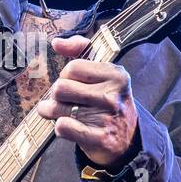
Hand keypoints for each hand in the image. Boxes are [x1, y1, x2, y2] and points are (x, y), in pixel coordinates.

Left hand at [35, 34, 138, 169]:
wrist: (127, 139)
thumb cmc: (108, 101)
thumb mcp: (102, 72)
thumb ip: (80, 49)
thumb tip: (56, 42)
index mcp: (116, 75)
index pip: (72, 67)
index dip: (67, 76)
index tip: (74, 83)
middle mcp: (113, 95)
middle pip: (61, 87)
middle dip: (57, 95)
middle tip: (66, 100)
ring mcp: (107, 118)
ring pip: (57, 108)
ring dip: (53, 112)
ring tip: (61, 113)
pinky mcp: (100, 139)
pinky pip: (63, 127)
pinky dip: (60, 127)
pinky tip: (68, 127)